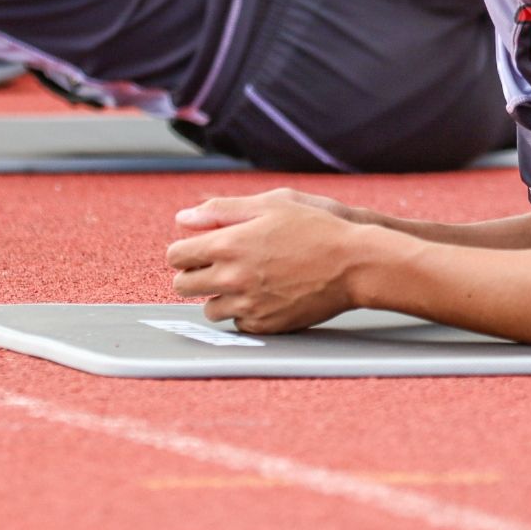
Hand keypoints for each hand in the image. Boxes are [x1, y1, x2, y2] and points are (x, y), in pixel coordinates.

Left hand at [167, 190, 368, 332]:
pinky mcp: (265, 325)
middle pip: (183, 285)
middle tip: (219, 266)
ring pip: (208, 310)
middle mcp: (232, 278)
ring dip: (219, 296)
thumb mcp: (272, 204)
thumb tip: (182, 217)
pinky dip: (245, 313)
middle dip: (196, 274)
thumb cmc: (316, 227)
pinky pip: (237, 324)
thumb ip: (222, 210)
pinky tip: (264, 296)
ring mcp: (248, 305)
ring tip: (245, 282)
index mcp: (229, 245)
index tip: (201, 249)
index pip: (176, 256)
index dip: (186, 250)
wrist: (354, 264)